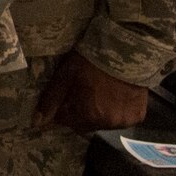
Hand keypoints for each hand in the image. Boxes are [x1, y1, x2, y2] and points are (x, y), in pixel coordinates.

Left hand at [35, 51, 149, 132]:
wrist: (125, 51)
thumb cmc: (90, 62)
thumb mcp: (65, 77)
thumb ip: (50, 101)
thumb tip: (36, 123)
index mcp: (88, 116)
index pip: (66, 122)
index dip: (60, 111)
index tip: (60, 101)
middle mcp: (108, 123)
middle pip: (85, 124)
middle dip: (78, 113)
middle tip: (80, 93)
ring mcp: (125, 121)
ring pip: (103, 123)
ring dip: (97, 114)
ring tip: (97, 94)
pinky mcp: (139, 116)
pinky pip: (121, 119)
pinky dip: (115, 112)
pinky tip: (113, 97)